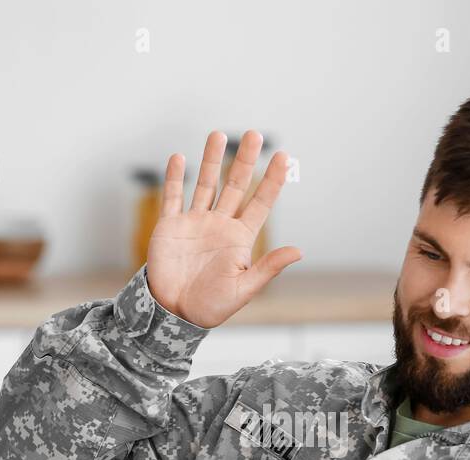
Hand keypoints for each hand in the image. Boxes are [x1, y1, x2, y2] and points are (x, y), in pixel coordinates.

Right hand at [146, 130, 301, 328]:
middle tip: (255, 135)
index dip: (272, 181)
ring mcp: (195, 223)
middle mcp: (220, 225)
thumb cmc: (212, 306)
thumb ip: (268, 268)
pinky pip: (173, 197)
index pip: (260, 203)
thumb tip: (299, 251)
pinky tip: (179, 158)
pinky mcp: (170, 226)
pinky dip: (175, 178)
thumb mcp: (245, 289)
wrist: (174, 314)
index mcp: (240, 238)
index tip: (284, 157)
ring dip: (212, 160)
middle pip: (235, 185)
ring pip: (206, 184)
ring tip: (219, 135)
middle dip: (245, 160)